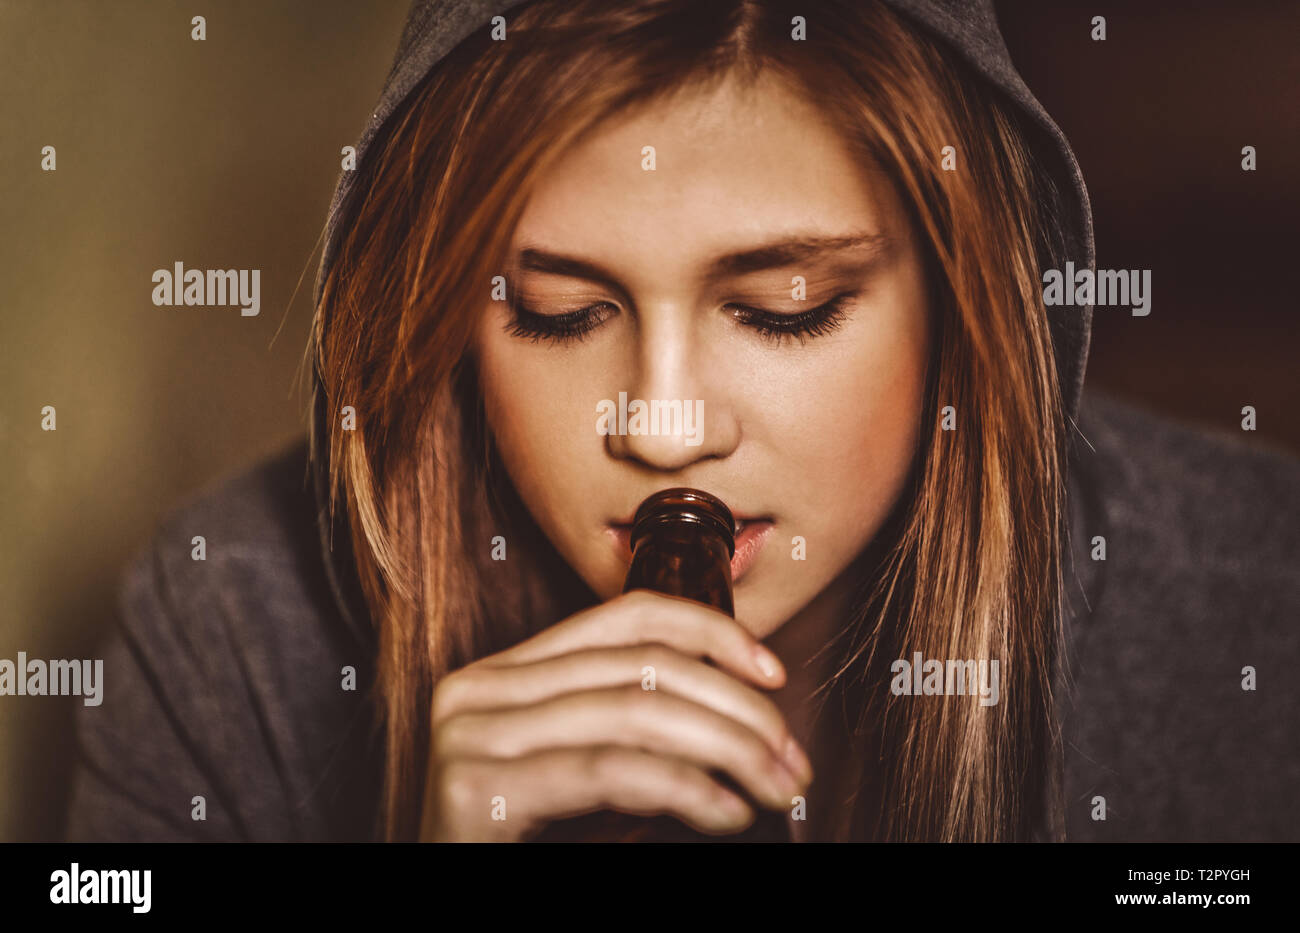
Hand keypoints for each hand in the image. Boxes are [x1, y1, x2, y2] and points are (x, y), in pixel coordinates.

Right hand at [418, 589, 813, 840]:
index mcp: (506, 674)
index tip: (774, 675)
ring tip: (774, 787)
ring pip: (636, 710)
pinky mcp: (474, 790)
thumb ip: (636, 737)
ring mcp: (469, 735)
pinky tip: (728, 813)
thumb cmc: (525, 857)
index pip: (628, 617)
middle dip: (739, 710)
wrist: (448, 918)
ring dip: (729, 749)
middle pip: (643, 665)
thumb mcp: (584, 781)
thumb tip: (747, 723)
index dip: (714, 632)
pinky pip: (609, 770)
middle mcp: (478, 690)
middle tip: (791, 761)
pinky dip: (686, 788)